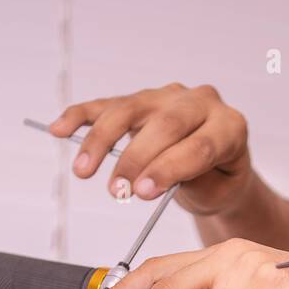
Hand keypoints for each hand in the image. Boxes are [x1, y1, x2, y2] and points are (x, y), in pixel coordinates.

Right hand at [49, 84, 250, 213]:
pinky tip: (59, 129)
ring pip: (131, 110)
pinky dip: (82, 116)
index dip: (168, 169)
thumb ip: (192, 183)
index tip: (142, 193)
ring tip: (83, 171)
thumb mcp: (217, 191)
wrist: (219, 164)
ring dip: (102, 140)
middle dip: (136, 158)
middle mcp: (200, 102)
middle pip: (164, 124)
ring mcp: (169, 96)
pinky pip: (108, 104)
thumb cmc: (219, 180)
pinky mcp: (142, 99)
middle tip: (117, 191)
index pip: (198, 145)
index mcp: (229, 126)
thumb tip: (151, 182)